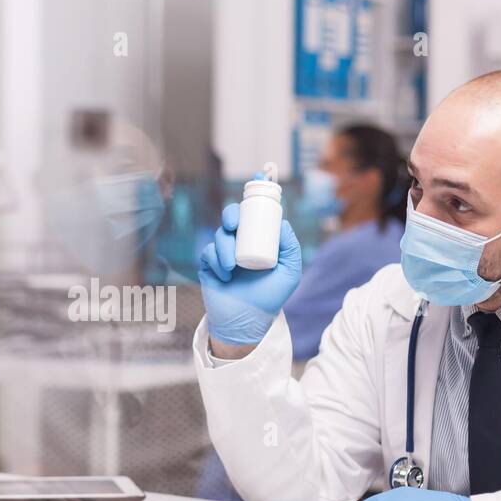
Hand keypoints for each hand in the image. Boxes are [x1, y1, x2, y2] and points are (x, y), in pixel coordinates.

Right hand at [197, 202, 302, 347]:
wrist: (248, 321)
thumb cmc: (271, 297)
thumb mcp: (290, 272)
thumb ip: (291, 248)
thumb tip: (282, 223)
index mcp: (258, 240)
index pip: (255, 215)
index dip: (255, 197)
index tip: (258, 180)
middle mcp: (240, 243)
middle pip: (232, 217)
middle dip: (231, 214)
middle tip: (234, 225)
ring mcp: (224, 253)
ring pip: (220, 235)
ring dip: (225, 248)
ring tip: (233, 266)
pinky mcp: (209, 265)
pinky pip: (209, 253)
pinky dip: (217, 262)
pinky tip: (225, 277)